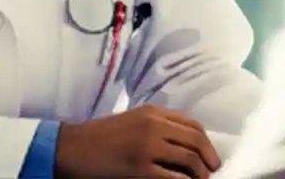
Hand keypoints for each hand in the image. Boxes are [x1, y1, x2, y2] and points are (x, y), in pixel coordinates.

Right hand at [54, 105, 221, 178]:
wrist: (72, 148)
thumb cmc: (101, 137)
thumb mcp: (132, 121)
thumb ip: (157, 126)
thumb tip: (184, 143)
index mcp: (152, 112)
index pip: (193, 125)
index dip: (207, 142)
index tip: (210, 155)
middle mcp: (153, 126)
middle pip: (196, 141)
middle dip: (209, 159)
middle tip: (212, 172)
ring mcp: (148, 147)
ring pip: (189, 160)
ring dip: (200, 174)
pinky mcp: (140, 169)